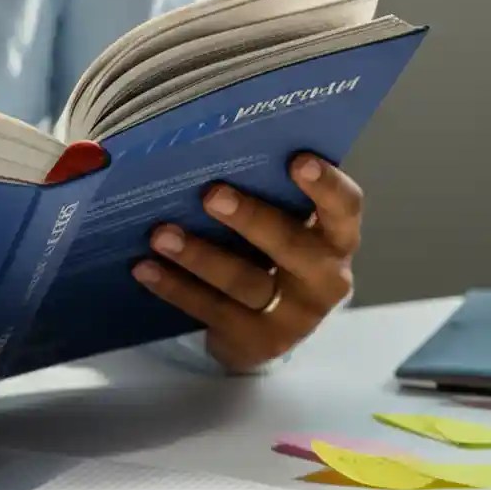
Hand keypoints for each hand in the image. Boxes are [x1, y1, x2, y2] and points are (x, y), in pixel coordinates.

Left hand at [132, 154, 359, 372]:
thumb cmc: (277, 250)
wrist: (275, 323)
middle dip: (251, 219)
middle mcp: (325, 278)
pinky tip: (145, 267)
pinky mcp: (258, 342)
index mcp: (338, 237)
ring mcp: (294, 316)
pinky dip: (175, 287)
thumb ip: (272, 193)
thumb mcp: (289, 224)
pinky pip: (212, 310)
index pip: (344, 207)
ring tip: (161, 234)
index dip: (325, 185)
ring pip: (245, 282)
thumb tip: (215, 147)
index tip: (297, 160)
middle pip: (291, 247)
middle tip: (211, 194)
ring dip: (200, 256)